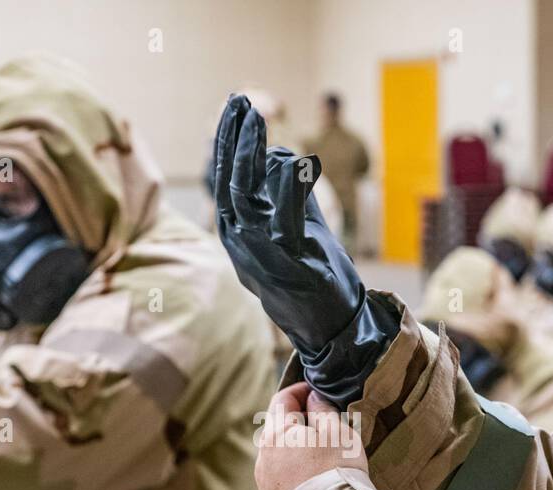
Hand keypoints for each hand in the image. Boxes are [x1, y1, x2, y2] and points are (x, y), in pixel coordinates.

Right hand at [214, 94, 396, 408]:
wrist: (329, 324)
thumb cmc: (313, 272)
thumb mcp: (296, 224)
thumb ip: (286, 191)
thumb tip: (279, 154)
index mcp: (237, 231)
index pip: (224, 177)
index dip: (228, 140)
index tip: (236, 104)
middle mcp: (240, 242)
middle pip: (228, 180)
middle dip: (232, 138)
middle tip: (240, 101)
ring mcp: (261, 253)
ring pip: (245, 195)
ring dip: (249, 153)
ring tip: (257, 119)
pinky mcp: (288, 263)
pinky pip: (284, 218)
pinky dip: (289, 187)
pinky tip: (297, 161)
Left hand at [255, 382, 366, 489]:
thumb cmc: (336, 473)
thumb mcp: (338, 433)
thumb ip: (324, 410)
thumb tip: (313, 398)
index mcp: (277, 432)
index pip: (282, 399)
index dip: (301, 390)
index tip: (318, 390)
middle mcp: (263, 455)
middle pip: (278, 426)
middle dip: (300, 419)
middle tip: (325, 421)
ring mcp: (264, 481)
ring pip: (279, 453)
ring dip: (297, 447)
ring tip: (323, 453)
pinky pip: (281, 476)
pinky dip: (295, 469)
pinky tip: (315, 478)